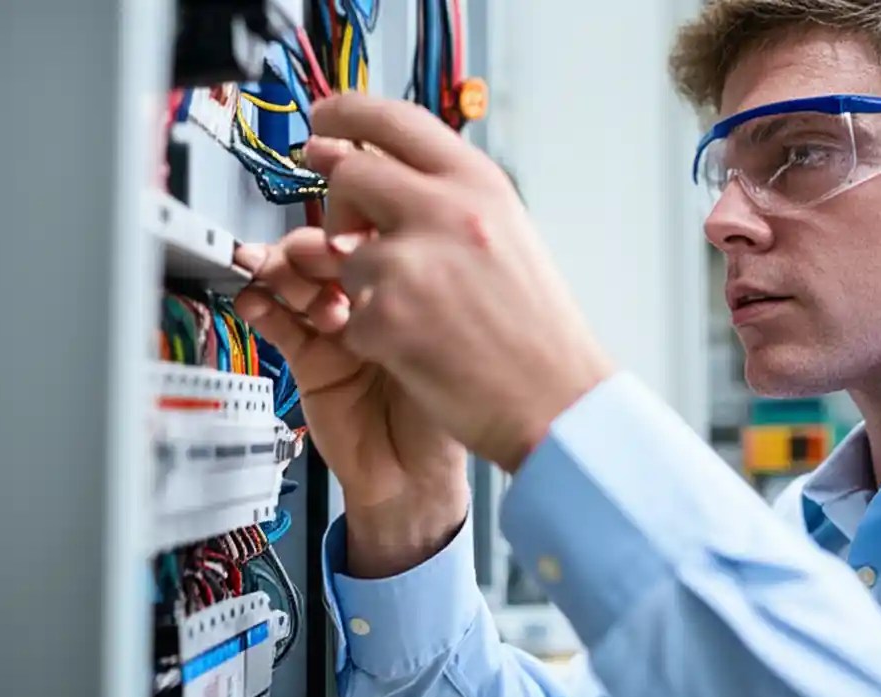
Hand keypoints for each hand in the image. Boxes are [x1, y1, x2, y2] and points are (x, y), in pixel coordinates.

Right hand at [234, 230, 467, 578]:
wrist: (415, 476)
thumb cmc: (445, 412)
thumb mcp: (435, 343)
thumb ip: (404, 298)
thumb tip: (381, 247)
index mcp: (407, 287)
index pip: (370, 239)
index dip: (352, 226)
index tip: (347, 222)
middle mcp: (369, 301)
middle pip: (327, 253)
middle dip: (314, 247)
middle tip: (317, 254)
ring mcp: (335, 327)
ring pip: (297, 282)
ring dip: (283, 271)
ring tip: (278, 273)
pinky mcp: (307, 358)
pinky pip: (278, 324)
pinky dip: (262, 308)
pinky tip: (256, 301)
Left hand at [304, 93, 614, 471]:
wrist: (555, 401)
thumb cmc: (536, 330)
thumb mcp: (506, 235)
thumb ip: (447, 199)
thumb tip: (382, 173)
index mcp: (478, 185)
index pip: (396, 120)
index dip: (348, 112)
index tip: (325, 116)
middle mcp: (445, 211)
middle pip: (349, 173)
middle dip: (337, 202)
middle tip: (343, 226)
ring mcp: (411, 262)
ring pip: (342, 253)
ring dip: (363, 284)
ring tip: (420, 313)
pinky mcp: (386, 316)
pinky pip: (348, 313)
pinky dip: (370, 334)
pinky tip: (417, 347)